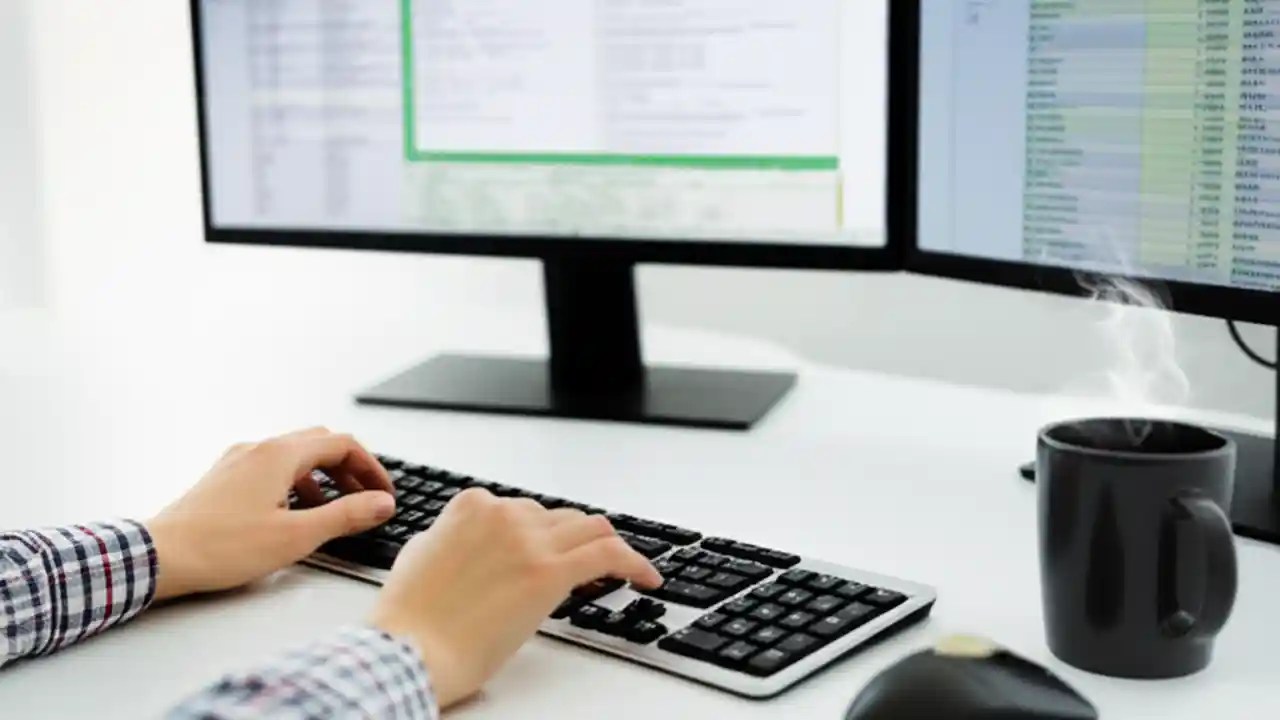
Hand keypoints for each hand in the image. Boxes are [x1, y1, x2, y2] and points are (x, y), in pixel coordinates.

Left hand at [147, 427, 395, 600]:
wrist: (160, 557)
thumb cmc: (220, 547)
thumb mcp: (296, 536)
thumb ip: (345, 516)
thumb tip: (381, 503)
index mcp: (279, 455)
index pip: (342, 444)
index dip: (371, 468)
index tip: (383, 493)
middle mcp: (258, 449)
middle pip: (319, 443)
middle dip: (349, 469)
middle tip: (365, 497)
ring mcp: (237, 462)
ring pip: (294, 456)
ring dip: (322, 476)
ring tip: (333, 509)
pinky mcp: (223, 479)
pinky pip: (270, 468)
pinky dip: (295, 482)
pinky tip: (293, 513)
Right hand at [369, 489, 661, 707]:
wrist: (408, 651)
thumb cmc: (409, 618)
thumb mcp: (422, 554)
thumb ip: (454, 536)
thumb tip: (472, 541)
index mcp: (472, 506)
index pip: (526, 510)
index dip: (544, 536)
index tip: (556, 551)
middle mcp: (504, 514)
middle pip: (560, 519)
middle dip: (572, 543)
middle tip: (587, 568)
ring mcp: (529, 541)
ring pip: (591, 527)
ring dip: (608, 546)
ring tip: (624, 569)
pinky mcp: (550, 573)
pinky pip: (609, 554)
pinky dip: (634, 562)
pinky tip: (646, 578)